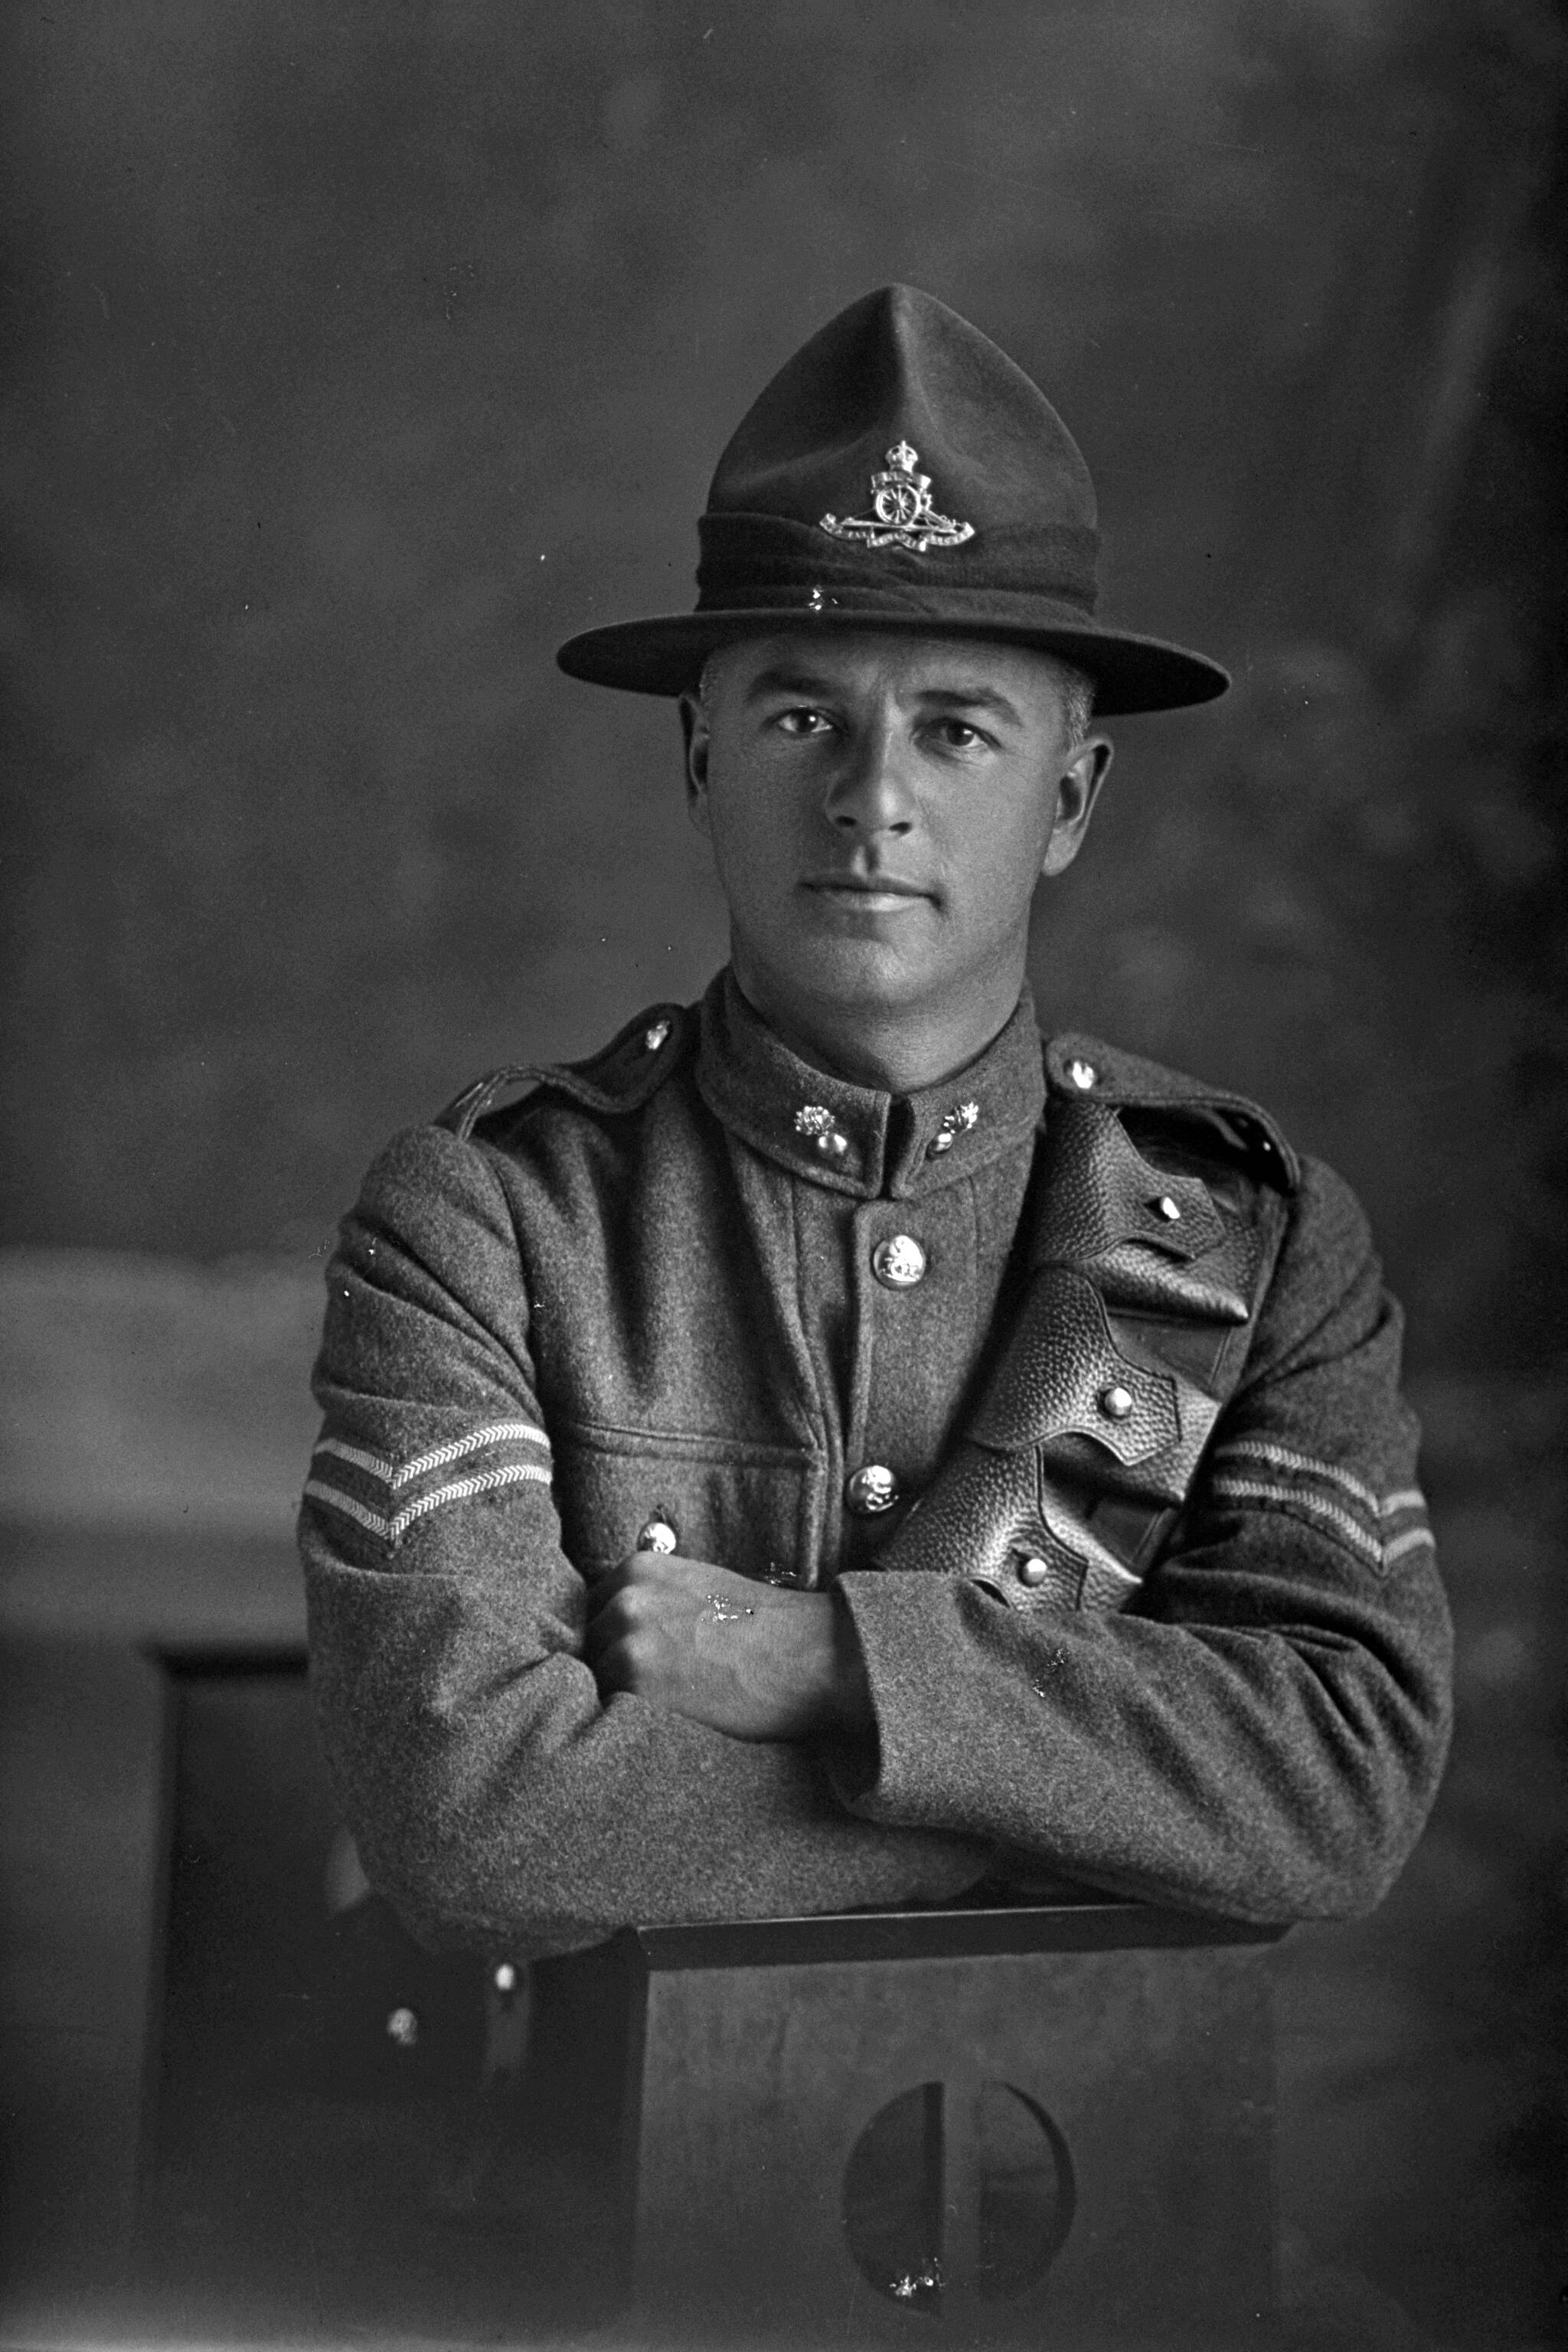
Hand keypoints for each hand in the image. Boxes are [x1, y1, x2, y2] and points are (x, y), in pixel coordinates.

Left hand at [583, 1551, 870, 1741]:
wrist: (811, 1656)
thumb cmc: (766, 1628)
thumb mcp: (699, 1589)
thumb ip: (651, 1602)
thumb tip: (613, 1633)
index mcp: (638, 1571)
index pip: (589, 1612)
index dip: (604, 1641)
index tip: (622, 1660)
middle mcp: (625, 1602)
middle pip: (585, 1647)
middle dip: (607, 1670)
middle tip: (645, 1693)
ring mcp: (627, 1645)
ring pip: (593, 1683)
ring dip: (614, 1700)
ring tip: (653, 1713)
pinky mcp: (638, 1690)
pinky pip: (607, 1716)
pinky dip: (624, 1725)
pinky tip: (656, 1728)